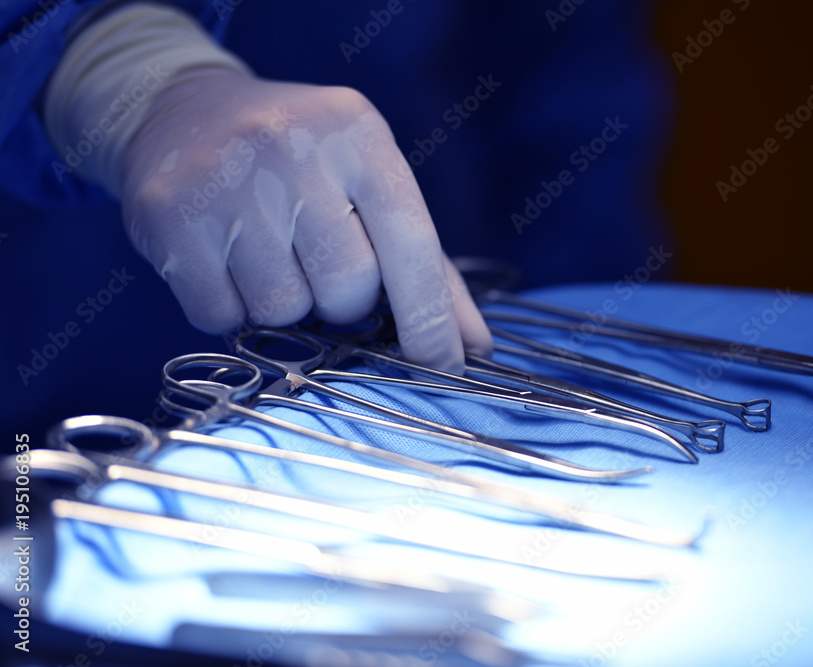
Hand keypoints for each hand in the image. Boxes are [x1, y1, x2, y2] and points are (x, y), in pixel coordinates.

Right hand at [119, 68, 490, 371]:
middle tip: (317, 260)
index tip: (445, 367)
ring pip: (283, 309)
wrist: (180, 111)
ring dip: (284, 302)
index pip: (411, 245)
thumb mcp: (368, 182)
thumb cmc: (300, 161)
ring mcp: (224, 179)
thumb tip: (472, 346)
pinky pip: (221, 314)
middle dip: (342, 298)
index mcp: (357, 134)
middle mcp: (292, 148)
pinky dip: (230, 307)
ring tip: (266, 251)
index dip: (431, 318)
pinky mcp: (167, 214)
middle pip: (348, 288)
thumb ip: (426, 265)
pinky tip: (224, 259)